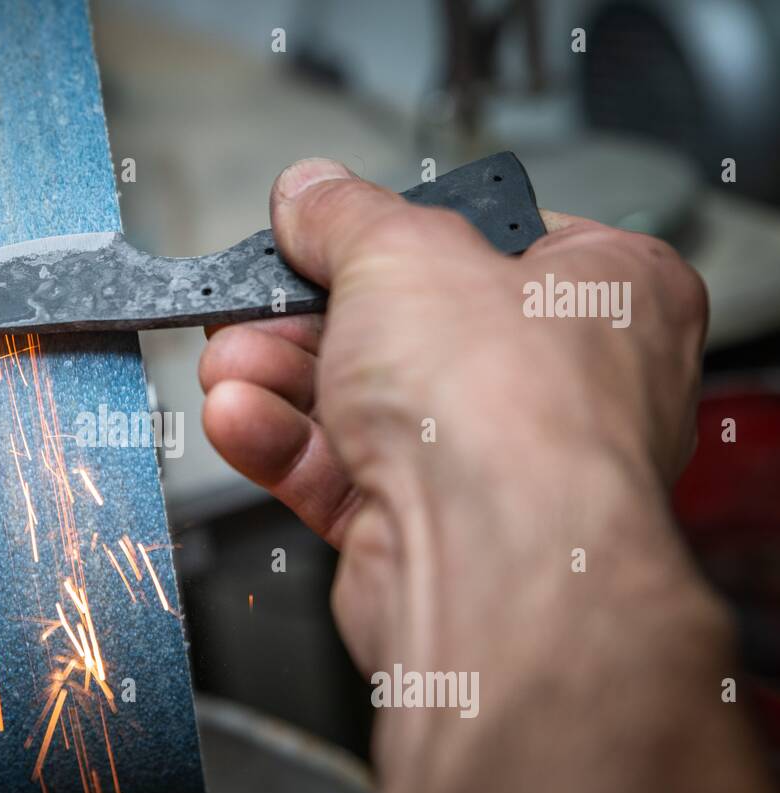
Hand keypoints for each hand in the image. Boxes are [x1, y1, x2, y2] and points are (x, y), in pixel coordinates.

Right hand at [200, 158, 707, 674]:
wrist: (491, 562)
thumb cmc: (509, 406)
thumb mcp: (402, 251)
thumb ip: (344, 216)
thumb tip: (312, 192)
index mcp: (603, 292)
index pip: (490, 241)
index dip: (399, 233)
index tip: (326, 232)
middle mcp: (558, 384)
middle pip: (405, 330)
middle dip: (304, 321)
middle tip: (251, 305)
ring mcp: (494, 466)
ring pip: (365, 407)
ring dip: (280, 381)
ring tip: (228, 362)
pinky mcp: (431, 530)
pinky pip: (345, 476)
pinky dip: (286, 446)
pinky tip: (240, 418)